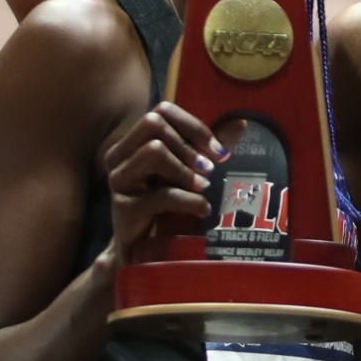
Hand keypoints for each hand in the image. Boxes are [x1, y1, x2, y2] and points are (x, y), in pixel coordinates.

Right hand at [100, 101, 220, 267]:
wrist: (144, 248)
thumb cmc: (167, 205)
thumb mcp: (188, 172)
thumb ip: (208, 149)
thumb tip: (241, 123)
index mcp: (134, 142)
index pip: (161, 112)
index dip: (193, 125)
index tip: (218, 150)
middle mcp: (120, 156)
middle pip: (154, 125)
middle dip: (189, 145)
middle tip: (211, 169)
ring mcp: (119, 181)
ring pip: (154, 151)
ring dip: (187, 169)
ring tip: (204, 186)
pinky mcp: (124, 208)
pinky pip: (161, 195)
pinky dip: (190, 200)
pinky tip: (203, 209)